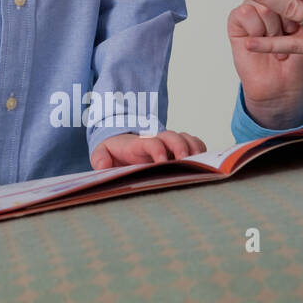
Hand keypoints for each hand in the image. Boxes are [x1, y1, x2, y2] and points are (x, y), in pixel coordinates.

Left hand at [90, 129, 206, 169]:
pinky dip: (201, 150)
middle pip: (172, 136)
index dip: (157, 149)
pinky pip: (194, 144)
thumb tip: (103, 166)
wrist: (121, 147)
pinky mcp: (177, 149)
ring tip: (199, 162)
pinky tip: (203, 162)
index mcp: (138, 143)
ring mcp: (168, 143)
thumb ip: (99, 158)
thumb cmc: (113, 153)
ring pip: (186, 138)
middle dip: (181, 147)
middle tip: (186, 161)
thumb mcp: (101, 154)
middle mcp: (156, 140)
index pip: (151, 141)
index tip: (161, 163)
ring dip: (194, 148)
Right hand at [228, 0, 302, 124]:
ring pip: (263, 1)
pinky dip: (257, 29)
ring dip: (274, 26)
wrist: (286, 87)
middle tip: (292, 30)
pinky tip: (260, 41)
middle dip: (287, 10)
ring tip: (279, 41)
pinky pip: (246, 12)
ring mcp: (254, 7)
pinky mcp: (237, 20)